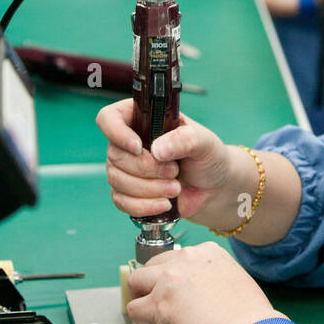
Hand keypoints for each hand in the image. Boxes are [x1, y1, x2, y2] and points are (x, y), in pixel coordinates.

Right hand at [98, 98, 232, 220]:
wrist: (214, 188)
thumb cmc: (208, 158)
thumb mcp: (204, 142)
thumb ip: (185, 139)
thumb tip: (158, 150)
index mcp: (143, 120)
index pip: (109, 118)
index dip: (117, 133)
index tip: (138, 147)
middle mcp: (129, 142)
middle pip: (115, 155)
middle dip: (147, 169)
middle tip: (174, 171)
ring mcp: (126, 169)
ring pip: (117, 180)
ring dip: (148, 189)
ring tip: (175, 188)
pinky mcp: (129, 193)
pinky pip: (121, 201)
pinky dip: (144, 206)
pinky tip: (164, 204)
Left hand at [126, 242, 285, 323]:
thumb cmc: (249, 318)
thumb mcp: (234, 281)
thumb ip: (211, 279)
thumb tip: (197, 294)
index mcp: (207, 252)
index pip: (176, 258)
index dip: (172, 277)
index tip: (176, 290)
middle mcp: (186, 259)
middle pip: (153, 266)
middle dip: (153, 284)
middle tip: (160, 303)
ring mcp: (170, 280)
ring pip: (136, 281)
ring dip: (142, 298)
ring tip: (152, 315)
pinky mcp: (159, 304)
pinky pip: (134, 309)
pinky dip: (140, 320)